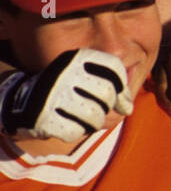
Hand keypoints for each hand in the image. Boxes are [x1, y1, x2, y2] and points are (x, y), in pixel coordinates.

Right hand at [0, 49, 131, 140]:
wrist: (21, 101)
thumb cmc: (67, 90)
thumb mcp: (87, 79)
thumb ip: (113, 88)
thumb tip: (128, 108)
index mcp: (76, 58)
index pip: (114, 68)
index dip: (123, 86)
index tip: (120, 97)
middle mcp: (64, 73)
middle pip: (107, 93)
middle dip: (108, 105)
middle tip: (99, 108)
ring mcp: (53, 95)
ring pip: (95, 115)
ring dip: (93, 121)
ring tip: (82, 116)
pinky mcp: (44, 117)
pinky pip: (76, 131)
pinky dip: (75, 131)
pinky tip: (66, 122)